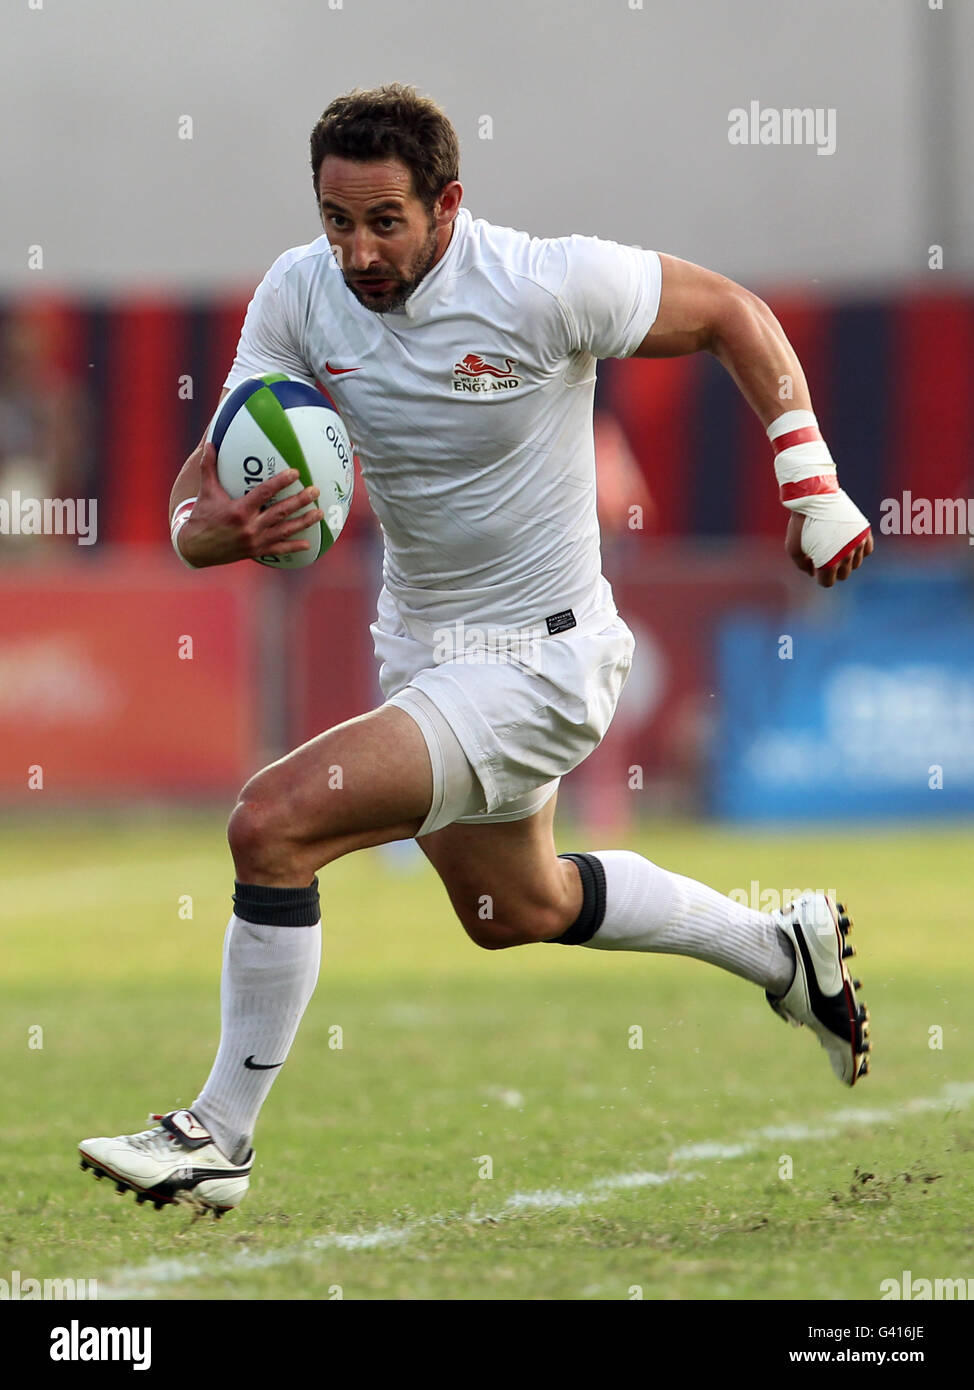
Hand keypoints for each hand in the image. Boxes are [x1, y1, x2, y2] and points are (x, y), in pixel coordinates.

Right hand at [177, 443, 324, 566]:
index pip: (264, 493)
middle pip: (280, 512)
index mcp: (239, 510)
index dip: (281, 482)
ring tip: (319, 513)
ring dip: (304, 522)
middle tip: (315, 491)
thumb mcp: (205, 491)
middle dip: (300, 501)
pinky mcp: (256, 552)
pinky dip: (293, 547)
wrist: (195, 548)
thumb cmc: (202, 517)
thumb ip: (209, 467)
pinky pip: (278, 549)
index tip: (295, 473)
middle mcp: (250, 527)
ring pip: (284, 531)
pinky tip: (307, 544)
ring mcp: (255, 541)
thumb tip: (209, 443)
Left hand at [785, 513, 873, 587]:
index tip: (814, 564)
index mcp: (828, 562)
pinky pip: (867, 550)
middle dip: (832, 569)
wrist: (815, 497)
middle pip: (843, 575)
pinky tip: (848, 542)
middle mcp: (846, 555)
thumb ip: (802, 565)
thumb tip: (813, 572)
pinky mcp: (864, 531)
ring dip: (845, 560)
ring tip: (834, 546)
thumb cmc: (801, 523)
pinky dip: (859, 550)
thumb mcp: (793, 547)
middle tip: (823, 554)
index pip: (828, 582)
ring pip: (855, 564)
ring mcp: (857, 543)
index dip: (819, 576)